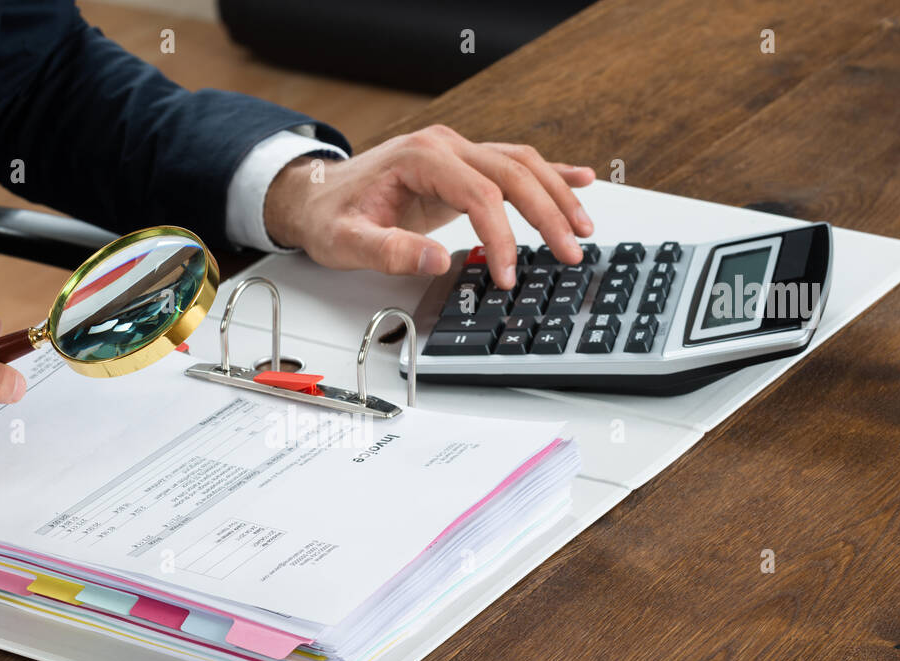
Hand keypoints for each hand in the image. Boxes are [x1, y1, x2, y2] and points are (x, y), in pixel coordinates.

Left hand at [263, 124, 595, 288]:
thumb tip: (437, 260)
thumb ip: (388, 251)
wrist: (315, 195)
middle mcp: (444, 146)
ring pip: (521, 164)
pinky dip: (549, 173)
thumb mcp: (347, 242)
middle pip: (513, 173)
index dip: (502, 236)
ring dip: (557, 193)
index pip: (480, 195)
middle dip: (548, 214)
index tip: (508, 274)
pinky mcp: (460, 166)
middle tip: (571, 251)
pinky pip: (512, 164)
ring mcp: (455, 152)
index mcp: (420, 158)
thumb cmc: (330, 216)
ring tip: (584, 227)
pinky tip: (580, 179)